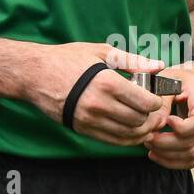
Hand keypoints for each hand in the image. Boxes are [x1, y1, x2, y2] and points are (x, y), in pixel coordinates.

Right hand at [28, 42, 169, 146]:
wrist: (34, 74)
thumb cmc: (68, 59)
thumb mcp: (100, 52)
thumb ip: (132, 61)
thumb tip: (158, 66)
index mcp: (107, 82)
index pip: (145, 102)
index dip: (156, 101)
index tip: (155, 96)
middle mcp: (99, 104)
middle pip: (139, 120)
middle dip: (152, 117)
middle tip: (153, 110)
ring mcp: (90, 120)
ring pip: (128, 135)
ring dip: (142, 130)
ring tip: (145, 120)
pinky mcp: (83, 129)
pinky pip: (113, 141)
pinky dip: (128, 139)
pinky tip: (131, 129)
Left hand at [143, 61, 193, 168]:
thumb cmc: (183, 77)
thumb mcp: (170, 79)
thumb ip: (162, 100)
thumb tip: (155, 124)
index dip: (180, 127)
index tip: (165, 120)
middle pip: (193, 143)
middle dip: (166, 144)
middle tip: (146, 138)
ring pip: (193, 155)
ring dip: (168, 155)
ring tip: (149, 146)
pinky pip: (193, 160)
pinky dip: (174, 162)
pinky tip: (157, 155)